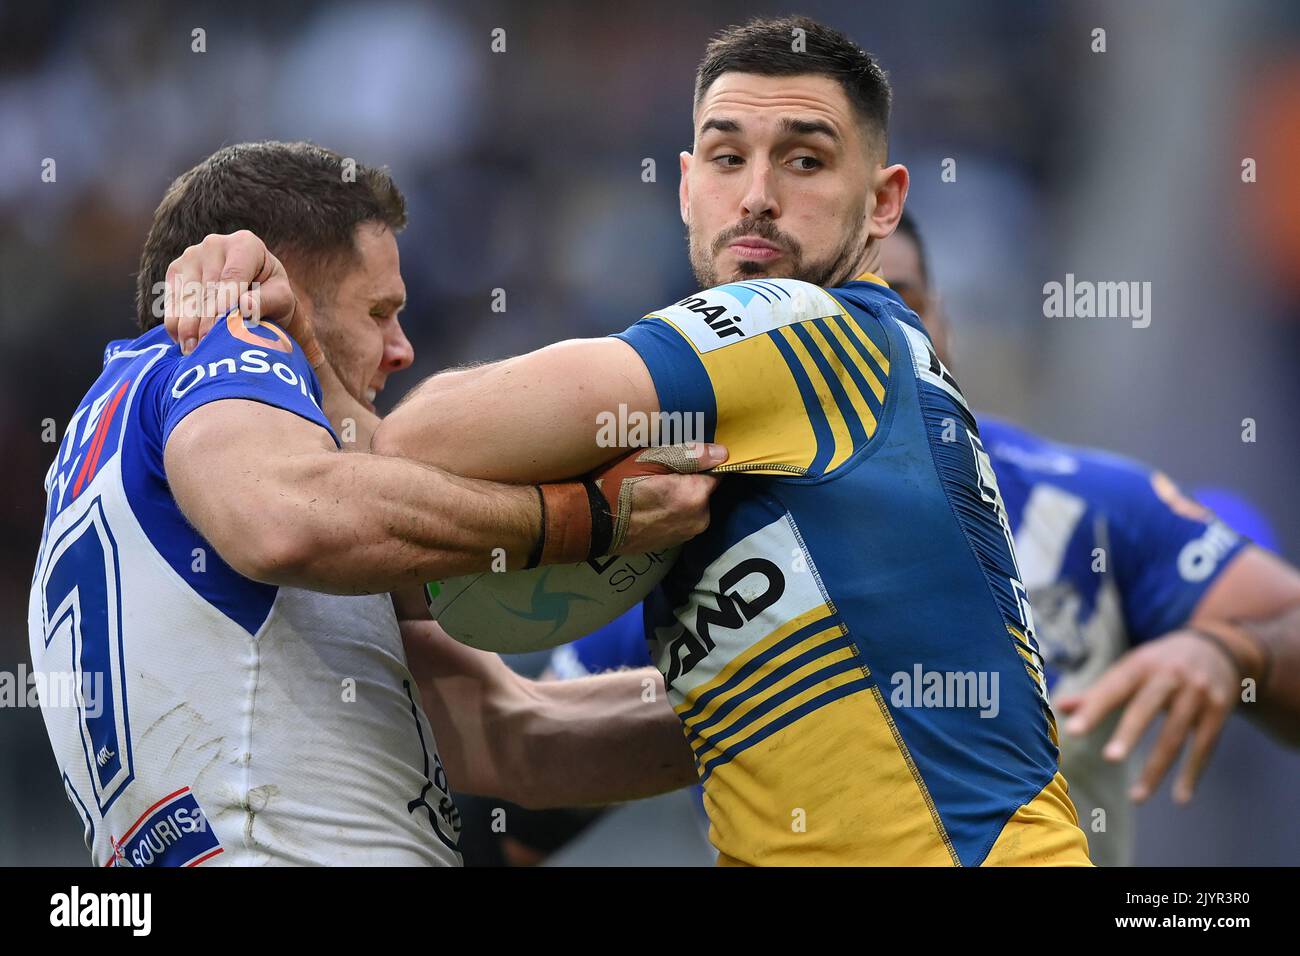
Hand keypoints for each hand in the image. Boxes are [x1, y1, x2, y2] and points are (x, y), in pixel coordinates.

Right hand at [163, 229, 323, 367]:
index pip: (232, 276)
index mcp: (245, 244)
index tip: (219, 328)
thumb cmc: (272, 294)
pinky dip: (176, 323)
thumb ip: (267, 300)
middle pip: (206, 288)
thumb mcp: (281, 297)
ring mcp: (191, 256)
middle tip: (204, 349)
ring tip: (192, 351)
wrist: (255, 290)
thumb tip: (246, 307)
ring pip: (185, 296)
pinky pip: (171, 300)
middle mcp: (214, 244)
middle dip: (205, 321)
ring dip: (187, 325)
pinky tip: (183, 342)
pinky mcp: (176, 272)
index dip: (225, 304)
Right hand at [609, 442, 726, 555]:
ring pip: (693, 506)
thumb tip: (723, 454)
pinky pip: (681, 520)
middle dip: (689, 481)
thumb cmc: (619, 485)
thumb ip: (689, 456)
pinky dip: (672, 512)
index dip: (701, 464)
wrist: (594, 523)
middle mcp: (699, 519)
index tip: (682, 460)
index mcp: (696, 496)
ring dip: (681, 497)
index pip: (716, 473)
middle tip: (660, 474)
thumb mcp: (650, 459)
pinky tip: (651, 506)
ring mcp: (686, 535)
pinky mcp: (674, 544)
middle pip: (705, 491)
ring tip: (653, 490)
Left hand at [1054, 630, 1239, 804]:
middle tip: (1109, 758)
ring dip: (1156, 768)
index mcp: (1140, 664)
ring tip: (1136, 797)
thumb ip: (1098, 691)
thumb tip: (1059, 707)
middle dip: (1128, 733)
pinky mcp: (1219, 710)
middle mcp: (1169, 676)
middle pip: (1145, 708)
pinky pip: (1204, 746)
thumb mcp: (1132, 667)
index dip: (1093, 708)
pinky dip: (1192, 773)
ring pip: (1175, 735)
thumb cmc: (1160, 663)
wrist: (1217, 648)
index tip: (1072, 731)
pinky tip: (1180, 797)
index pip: (1113, 687)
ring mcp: (1197, 693)